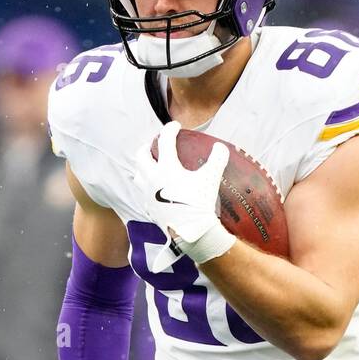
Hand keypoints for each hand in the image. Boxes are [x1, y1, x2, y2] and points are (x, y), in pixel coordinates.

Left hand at [133, 120, 234, 273]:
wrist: (191, 232)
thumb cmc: (199, 203)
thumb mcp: (210, 179)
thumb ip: (217, 159)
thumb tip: (221, 146)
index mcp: (165, 168)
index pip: (165, 141)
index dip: (170, 130)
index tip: (176, 126)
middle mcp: (151, 179)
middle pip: (141, 156)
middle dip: (148, 147)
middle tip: (156, 144)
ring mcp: (147, 194)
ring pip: (137, 175)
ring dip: (143, 167)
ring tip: (152, 165)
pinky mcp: (149, 208)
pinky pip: (143, 192)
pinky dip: (147, 185)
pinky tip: (156, 188)